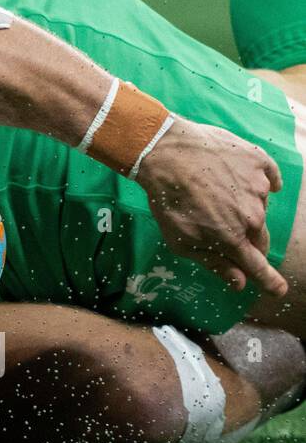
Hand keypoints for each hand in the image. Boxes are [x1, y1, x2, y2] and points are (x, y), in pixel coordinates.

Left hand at [135, 117, 286, 295]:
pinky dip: (259, 178)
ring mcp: (259, 187)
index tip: (279, 290)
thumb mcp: (181, 241)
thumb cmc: (167, 200)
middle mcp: (252, 216)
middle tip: (223, 225)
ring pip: (258, 204)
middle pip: (259, 236)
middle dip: (247, 238)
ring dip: (242, 203)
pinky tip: (240, 175)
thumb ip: (214, 263)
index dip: (269, 281)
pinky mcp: (259, 162)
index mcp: (233, 238)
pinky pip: (268, 175)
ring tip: (212, 190)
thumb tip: (239, 283)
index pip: (258, 267)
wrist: (164, 152)